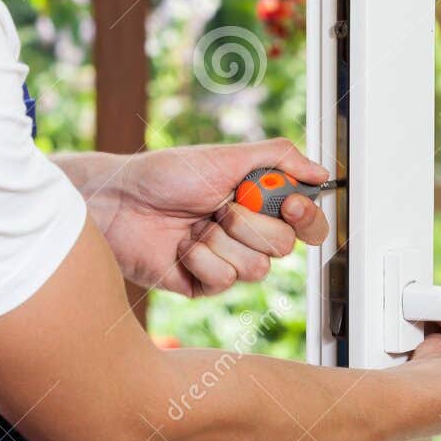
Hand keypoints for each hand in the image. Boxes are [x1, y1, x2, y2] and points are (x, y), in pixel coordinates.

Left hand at [90, 139, 330, 296]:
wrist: (119, 202)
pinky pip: (224, 280)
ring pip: (256, 269)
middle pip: (283, 247)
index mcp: (257, 204)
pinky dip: (200, 258)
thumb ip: (279, 158)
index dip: (306, 218)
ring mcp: (226, 261)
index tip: (287, 204)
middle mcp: (246, 235)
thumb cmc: (164, 176)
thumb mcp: (225, 156)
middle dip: (249, 224)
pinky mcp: (204, 283)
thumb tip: (321, 173)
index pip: (306, 224)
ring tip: (194, 226)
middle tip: (220, 207)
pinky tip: (180, 246)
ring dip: (221, 241)